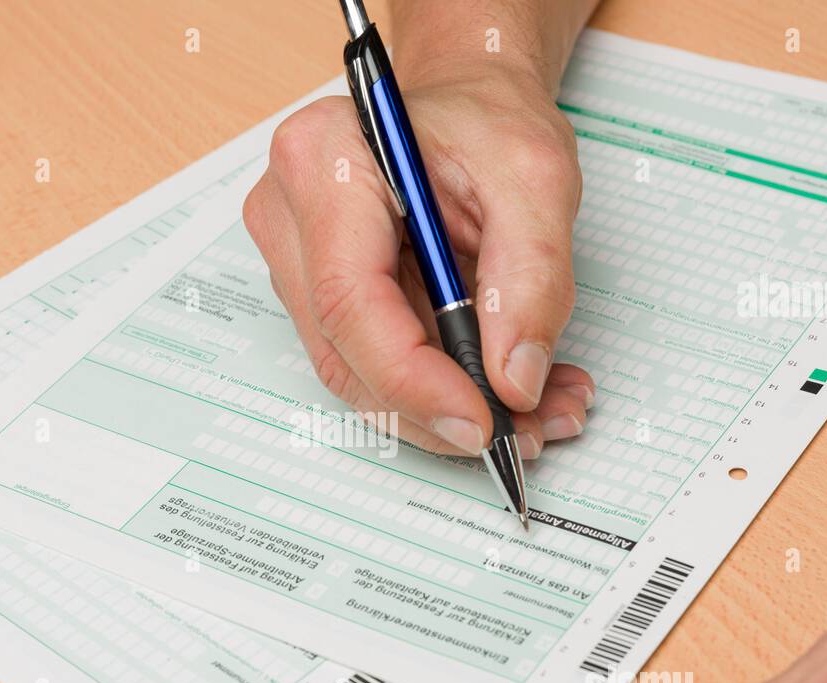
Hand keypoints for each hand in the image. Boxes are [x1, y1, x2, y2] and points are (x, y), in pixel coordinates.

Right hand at [243, 65, 592, 457]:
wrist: (465, 110)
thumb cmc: (485, 123)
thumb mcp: (537, 178)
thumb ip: (533, 277)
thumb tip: (515, 380)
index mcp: (325, 161)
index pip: (350, 301)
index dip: (414, 380)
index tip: (485, 420)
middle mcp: (289, 216)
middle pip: (348, 354)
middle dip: (440, 410)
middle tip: (528, 429)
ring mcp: (296, 263)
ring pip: (360, 376)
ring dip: (447, 410)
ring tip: (536, 410)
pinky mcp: (319, 297)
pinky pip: (374, 368)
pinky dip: (443, 392)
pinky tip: (506, 387)